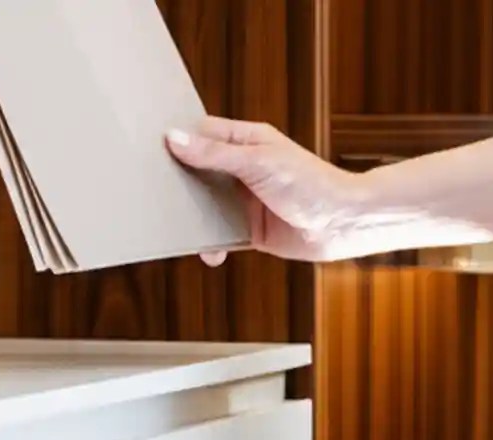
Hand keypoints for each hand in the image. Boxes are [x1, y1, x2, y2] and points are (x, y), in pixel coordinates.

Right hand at [166, 117, 372, 264]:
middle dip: (178, 182)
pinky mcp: (250, 230)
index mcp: (246, 142)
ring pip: (205, 205)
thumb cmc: (310, 184)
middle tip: (151, 191)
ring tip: (174, 225)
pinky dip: (211, 245)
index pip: (202, 134)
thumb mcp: (258, 164)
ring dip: (191, 217)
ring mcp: (245, 200)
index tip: (149, 150)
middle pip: (198, 171)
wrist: (343, 225)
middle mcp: (243, 169)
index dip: (178, 140)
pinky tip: (209, 252)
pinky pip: (220, 235)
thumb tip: (173, 138)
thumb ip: (215, 154)